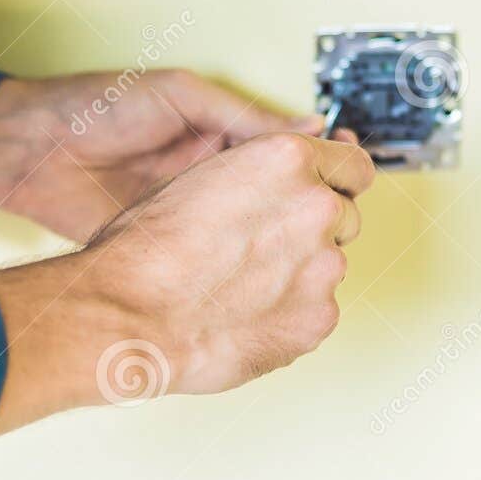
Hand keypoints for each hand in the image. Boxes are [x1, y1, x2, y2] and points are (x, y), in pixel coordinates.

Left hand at [0, 70, 340, 241]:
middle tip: (340, 212)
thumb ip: (243, 116)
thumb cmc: (95, 107)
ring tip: (315, 244)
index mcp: (219, 135)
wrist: (29, 152)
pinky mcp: (169, 245)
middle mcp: (211, 177)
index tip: (352, 171)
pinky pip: (216, 260)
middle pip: (279, 198)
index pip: (286, 153)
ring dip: (282, 240)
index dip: (319, 163)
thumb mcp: (180, 96)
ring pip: (254, 234)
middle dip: (310, 205)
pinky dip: (243, 268)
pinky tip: (269, 272)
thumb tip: (309, 128)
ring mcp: (193, 215)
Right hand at [0, 132, 374, 435]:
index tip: (332, 193)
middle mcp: (316, 207)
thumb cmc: (147, 249)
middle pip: (344, 217)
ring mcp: (324, 267)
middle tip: (262, 250)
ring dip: (300, 274)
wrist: (127, 315)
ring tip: (241, 288)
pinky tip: (244, 316)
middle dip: (312, 230)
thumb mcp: (203, 177)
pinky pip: (316, 312)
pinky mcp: (319, 319)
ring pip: (329, 267)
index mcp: (288, 160)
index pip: (353, 165)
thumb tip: (285, 182)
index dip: (338, 182)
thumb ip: (260, 176)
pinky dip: (290, 315)